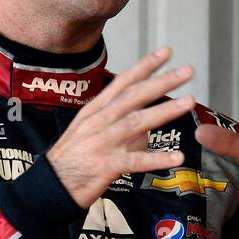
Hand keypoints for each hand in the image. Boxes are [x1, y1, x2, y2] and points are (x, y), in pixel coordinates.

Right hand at [47, 46, 195, 207]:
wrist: (49, 185)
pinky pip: (135, 162)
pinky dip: (156, 159)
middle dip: (161, 82)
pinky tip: (177, 157)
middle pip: (133, 97)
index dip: (145, 66)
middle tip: (187, 71)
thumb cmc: (73, 158)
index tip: (166, 52)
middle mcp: (99, 122)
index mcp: (96, 110)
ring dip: (164, 111)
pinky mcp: (105, 166)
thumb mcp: (91, 132)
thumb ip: (120, 124)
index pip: (123, 82)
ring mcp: (102, 143)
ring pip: (136, 122)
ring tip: (188, 102)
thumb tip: (148, 123)